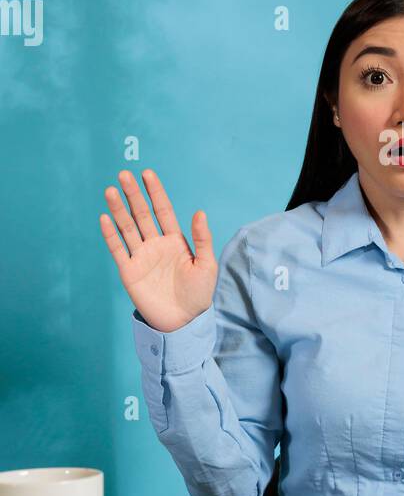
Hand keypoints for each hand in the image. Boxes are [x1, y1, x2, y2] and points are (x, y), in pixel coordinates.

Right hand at [99, 169, 217, 332]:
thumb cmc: (198, 294)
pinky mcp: (129, 271)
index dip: (155, 192)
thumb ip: (202, 239)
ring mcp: (141, 256)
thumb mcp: (206, 265)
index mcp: (174, 240)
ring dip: (118, 209)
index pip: (162, 210)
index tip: (147, 174)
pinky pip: (118, 249)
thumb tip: (200, 212)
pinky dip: (110, 234)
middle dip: (133, 195)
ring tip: (110, 190)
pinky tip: (105, 218)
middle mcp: (155, 244)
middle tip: (123, 174)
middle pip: (142, 214)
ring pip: (127, 228)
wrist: (182, 321)